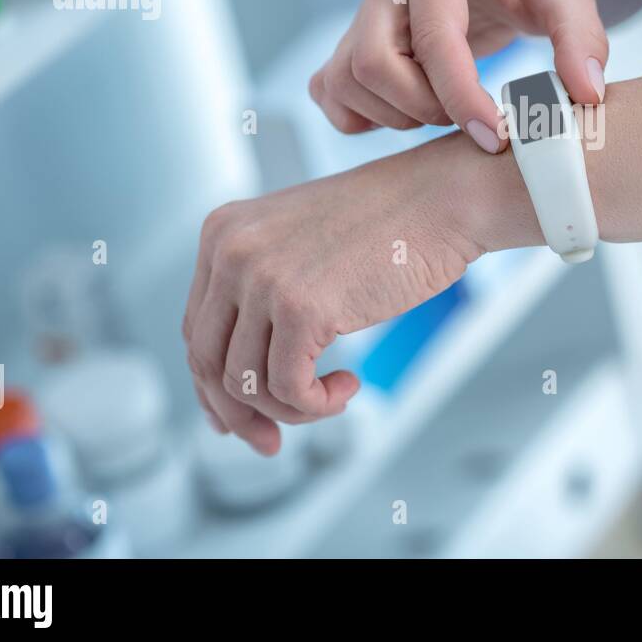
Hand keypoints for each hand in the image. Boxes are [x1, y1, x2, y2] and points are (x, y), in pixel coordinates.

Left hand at [180, 132, 535, 453]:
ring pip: (247, 383)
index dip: (216, 386)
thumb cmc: (389, 223)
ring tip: (332, 399)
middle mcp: (230, 251)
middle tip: (272, 443)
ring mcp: (261, 278)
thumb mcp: (302, 246)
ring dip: (291, 410)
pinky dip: (316, 406)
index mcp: (222, 232)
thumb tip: (239, 381)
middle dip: (240, 415)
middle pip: (209, 362)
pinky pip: (288, 389)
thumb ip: (262, 293)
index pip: (197, 330)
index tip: (239, 419)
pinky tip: (350, 385)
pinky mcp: (301, 308)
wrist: (443, 199)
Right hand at [308, 0, 608, 152]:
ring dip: (396, 115)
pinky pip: (329, 88)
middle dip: (424, 108)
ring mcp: (362, 2)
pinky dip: (363, 116)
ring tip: (449, 110)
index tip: (495, 135)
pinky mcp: (353, 34)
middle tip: (472, 117)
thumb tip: (583, 95)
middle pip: (372, 64)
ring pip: (346, 81)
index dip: (461, 97)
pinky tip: (411, 112)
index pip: (433, 37)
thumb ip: (583, 41)